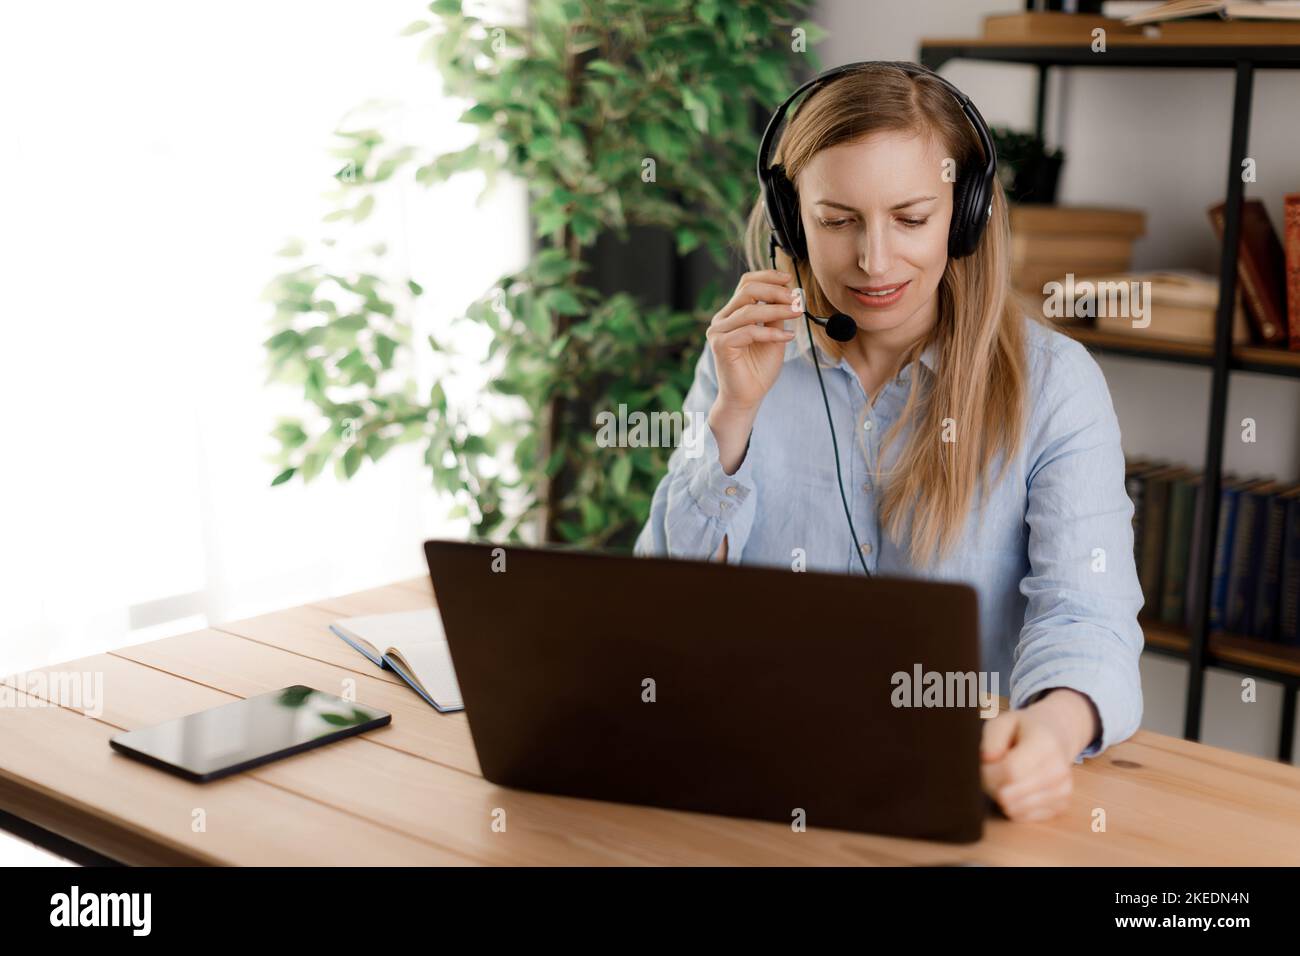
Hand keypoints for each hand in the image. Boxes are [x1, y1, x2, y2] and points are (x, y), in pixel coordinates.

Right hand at [706, 269, 798, 413]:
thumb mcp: (773, 335)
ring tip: (797, 313)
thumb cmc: (759, 369)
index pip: (747, 283)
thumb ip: (776, 315)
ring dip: (778, 310)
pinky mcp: (720, 345)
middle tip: (796, 300)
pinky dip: (771, 333)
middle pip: (747, 290)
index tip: (789, 279)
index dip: (768, 276)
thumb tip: (791, 294)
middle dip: (775, 292)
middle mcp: (722, 319)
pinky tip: (787, 337)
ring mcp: (718, 331)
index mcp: (732, 313)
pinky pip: (749, 331)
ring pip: (750, 310)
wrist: (748, 397)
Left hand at [980, 689, 1097, 822]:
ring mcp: (1062, 791)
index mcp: (1045, 744)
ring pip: (1014, 809)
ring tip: (1004, 778)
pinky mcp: (1061, 806)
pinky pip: (1021, 817)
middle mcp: (1058, 770)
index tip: (982, 765)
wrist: (1057, 737)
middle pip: (1009, 794)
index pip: (1010, 771)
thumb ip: (991, 738)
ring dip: (1000, 796)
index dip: (987, 773)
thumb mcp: (1004, 721)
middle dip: (990, 785)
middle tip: (990, 772)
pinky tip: (1016, 788)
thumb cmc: (1024, 730)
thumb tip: (988, 760)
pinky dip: (1012, 805)